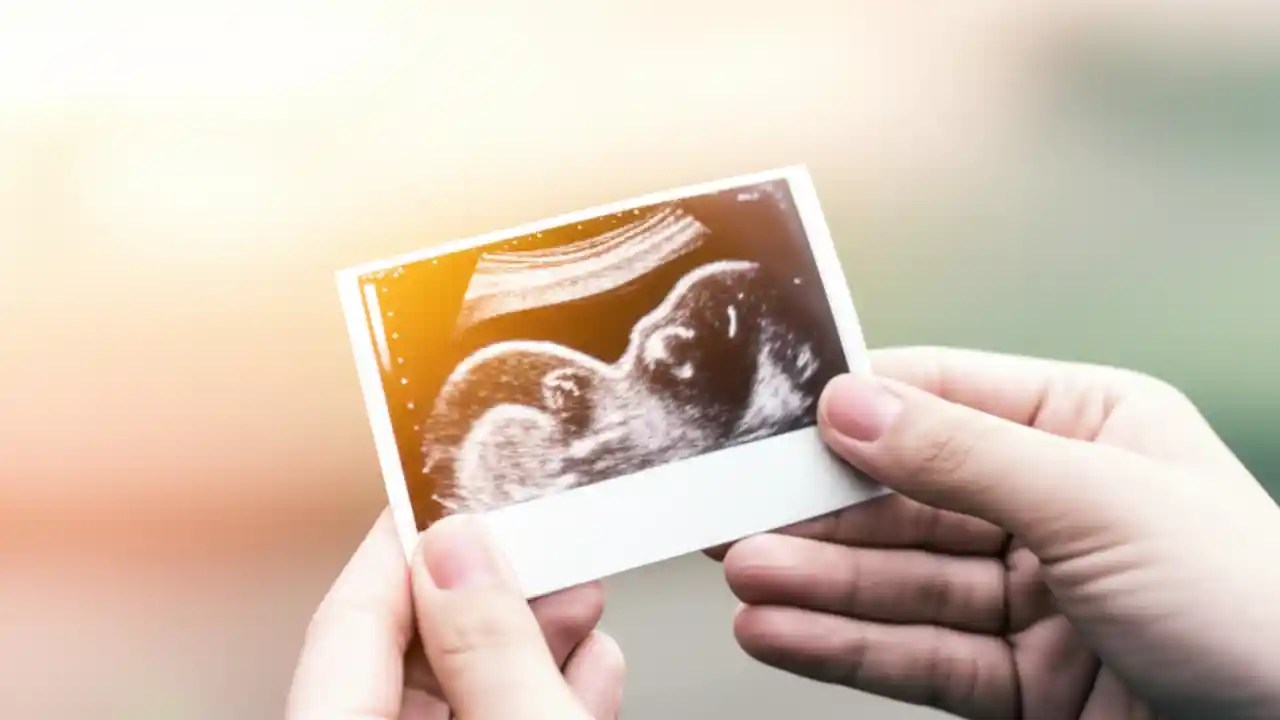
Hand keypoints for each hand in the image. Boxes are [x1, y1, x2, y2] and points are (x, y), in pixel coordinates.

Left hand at [287, 511, 623, 718]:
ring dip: (529, 641)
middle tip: (538, 538)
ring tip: (580, 596)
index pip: (350, 618)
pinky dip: (540, 696)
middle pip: (409, 651)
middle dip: (489, 590)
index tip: (450, 484)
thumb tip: (462, 553)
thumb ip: (489, 651)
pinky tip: (590, 664)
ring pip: (458, 692)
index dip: (406, 540)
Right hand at [718, 347, 1279, 719]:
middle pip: (909, 499)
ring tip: (745, 576)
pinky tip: (784, 632)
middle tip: (735, 511)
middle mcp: (1055, 508)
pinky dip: (847, 647)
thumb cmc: (1261, 609)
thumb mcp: (1101, 503)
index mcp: (1089, 430)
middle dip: (823, 513)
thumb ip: (963, 456)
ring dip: (820, 582)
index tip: (774, 418)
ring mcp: (1036, 599)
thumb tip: (852, 405)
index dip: (857, 408)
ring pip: (904, 582)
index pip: (944, 399)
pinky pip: (919, 655)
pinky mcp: (1024, 684)